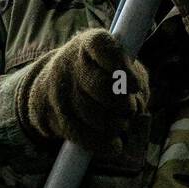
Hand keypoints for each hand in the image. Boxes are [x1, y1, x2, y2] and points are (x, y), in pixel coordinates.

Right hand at [16, 28, 148, 152]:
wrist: (56, 83)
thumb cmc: (103, 72)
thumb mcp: (123, 65)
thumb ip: (136, 78)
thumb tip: (136, 105)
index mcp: (90, 42)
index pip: (103, 47)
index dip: (122, 69)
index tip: (133, 86)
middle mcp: (70, 61)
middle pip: (100, 86)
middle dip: (121, 104)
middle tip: (129, 109)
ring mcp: (58, 88)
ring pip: (91, 113)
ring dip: (114, 125)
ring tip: (121, 124)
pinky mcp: (52, 114)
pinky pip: (79, 134)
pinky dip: (102, 144)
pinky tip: (115, 145)